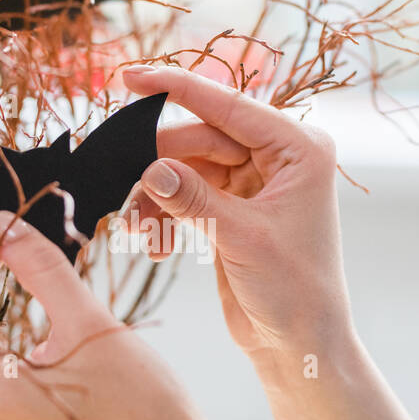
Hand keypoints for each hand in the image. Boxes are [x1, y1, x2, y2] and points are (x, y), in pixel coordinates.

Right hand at [121, 65, 352, 361]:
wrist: (300, 344)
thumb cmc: (293, 291)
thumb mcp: (241, 239)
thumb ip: (193, 199)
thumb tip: (150, 168)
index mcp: (297, 149)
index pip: (228, 106)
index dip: (176, 88)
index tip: (130, 75)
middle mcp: (277, 157)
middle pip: (199, 138)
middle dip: (157, 162)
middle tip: (118, 178)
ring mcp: (252, 182)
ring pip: (185, 168)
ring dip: (155, 196)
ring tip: (138, 231)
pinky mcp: (231, 208)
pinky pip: (184, 195)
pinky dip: (163, 215)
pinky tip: (154, 246)